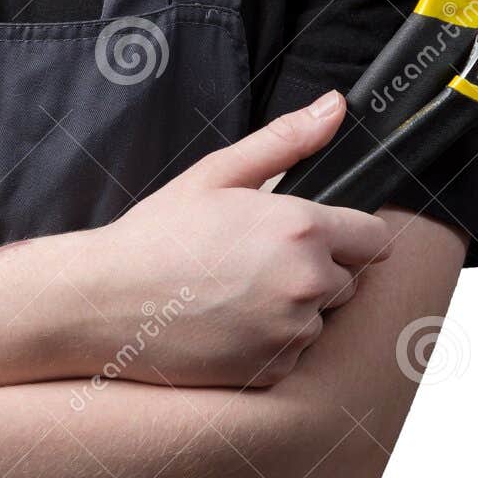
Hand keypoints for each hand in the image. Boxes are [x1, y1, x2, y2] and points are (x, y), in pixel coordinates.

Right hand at [75, 91, 393, 387]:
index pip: (374, 238)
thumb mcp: (216, 175)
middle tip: (253, 263)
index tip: (309, 236)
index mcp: (301, 228)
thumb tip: (335, 107)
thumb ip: (285, 141)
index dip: (344, 234)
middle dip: (316, 270)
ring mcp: (291, 333)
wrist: (103, 302)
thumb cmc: (155, 235)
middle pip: (350, 281)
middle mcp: (307, 284)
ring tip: (233, 295)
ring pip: (320, 319)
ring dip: (293, 309)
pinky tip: (225, 324)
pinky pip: (293, 354)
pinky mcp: (273, 370)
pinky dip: (270, 343)